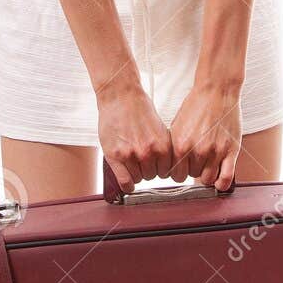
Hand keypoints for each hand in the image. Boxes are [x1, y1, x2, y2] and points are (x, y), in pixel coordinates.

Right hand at [96, 73, 173, 194]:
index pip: (167, 172)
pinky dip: (127, 185)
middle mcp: (149, 152)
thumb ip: (162, 149)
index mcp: (163, 146)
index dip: (160, 169)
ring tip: (131, 160)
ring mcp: (131, 155)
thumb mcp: (159, 129)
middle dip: (147, 169)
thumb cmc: (139, 110)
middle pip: (152, 176)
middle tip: (140, 159)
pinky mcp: (116, 156)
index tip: (156, 167)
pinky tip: (127, 182)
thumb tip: (165, 168)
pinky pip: (125, 181)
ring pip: (138, 179)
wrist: (121, 97)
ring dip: (135, 173)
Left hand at [169, 82, 241, 190]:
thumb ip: (174, 147)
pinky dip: (222, 184)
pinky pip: (226, 178)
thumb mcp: (176, 126)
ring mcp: (215, 152)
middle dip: (193, 170)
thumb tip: (171, 165)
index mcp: (180, 145)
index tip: (182, 168)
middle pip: (192, 176)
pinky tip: (219, 182)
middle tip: (196, 161)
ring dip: (206, 174)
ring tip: (207, 165)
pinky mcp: (231, 151)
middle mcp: (197, 150)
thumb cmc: (197, 106)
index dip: (179, 172)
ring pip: (208, 179)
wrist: (216, 91)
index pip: (175, 175)